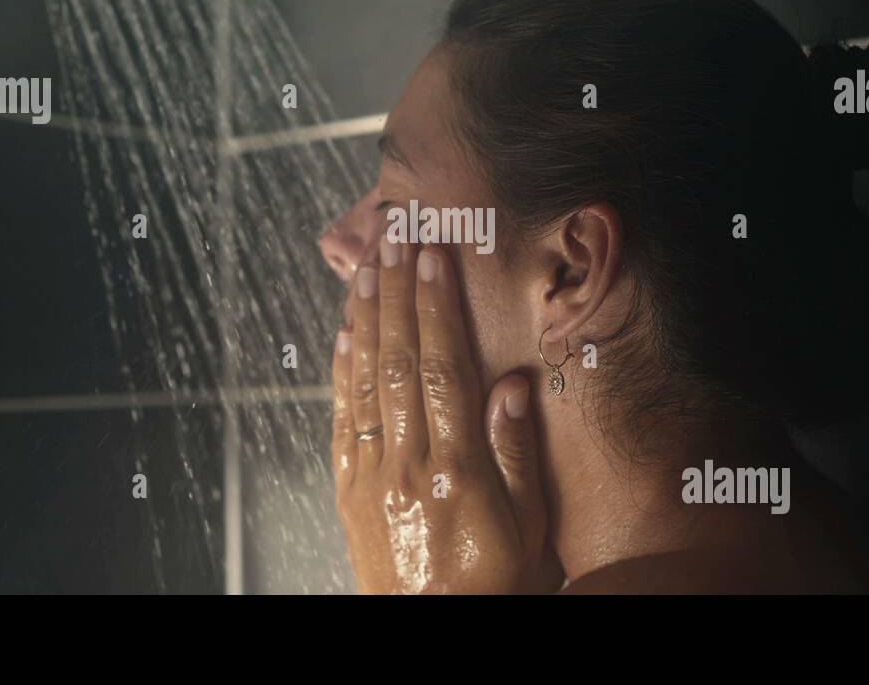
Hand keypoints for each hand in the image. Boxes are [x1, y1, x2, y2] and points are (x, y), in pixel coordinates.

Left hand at [331, 239, 557, 592]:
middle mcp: (406, 464)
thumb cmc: (491, 583)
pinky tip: (344, 332)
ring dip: (366, 318)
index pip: (443, 368)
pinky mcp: (349, 489)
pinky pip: (342, 418)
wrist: (432, 631)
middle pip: (400, 360)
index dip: (437, 307)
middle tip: (394, 237)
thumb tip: (513, 383)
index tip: (433, 257)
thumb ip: (517, 452)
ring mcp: (372, 475)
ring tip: (367, 266)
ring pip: (365, 380)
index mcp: (456, 468)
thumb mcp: (527, 526)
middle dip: (398, 292)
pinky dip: (341, 370)